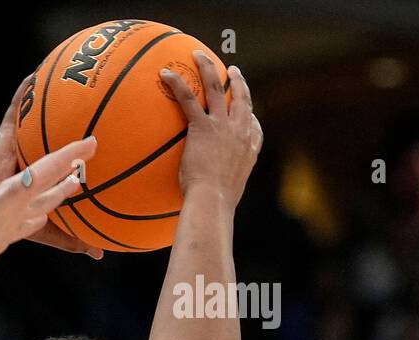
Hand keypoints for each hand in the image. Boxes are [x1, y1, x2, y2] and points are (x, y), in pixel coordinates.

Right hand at [0, 77, 103, 259]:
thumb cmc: (8, 222)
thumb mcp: (47, 230)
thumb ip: (71, 239)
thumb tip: (99, 255)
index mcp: (42, 181)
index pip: (65, 168)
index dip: (80, 160)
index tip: (102, 152)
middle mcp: (32, 160)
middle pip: (54, 139)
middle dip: (72, 126)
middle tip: (95, 113)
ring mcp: (19, 146)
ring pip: (37, 120)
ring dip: (48, 101)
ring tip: (68, 79)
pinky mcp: (7, 135)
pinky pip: (16, 109)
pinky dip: (24, 92)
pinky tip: (35, 74)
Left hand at [0, 137, 96, 299]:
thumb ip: (21, 191)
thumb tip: (41, 175)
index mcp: (17, 188)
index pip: (50, 165)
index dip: (71, 153)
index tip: (94, 140)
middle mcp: (17, 197)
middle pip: (49, 177)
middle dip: (68, 165)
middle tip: (93, 152)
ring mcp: (13, 215)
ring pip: (44, 198)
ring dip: (61, 189)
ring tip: (79, 182)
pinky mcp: (8, 232)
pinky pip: (35, 220)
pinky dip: (47, 215)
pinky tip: (51, 216)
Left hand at [162, 53, 261, 206]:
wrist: (213, 200)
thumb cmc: (217, 203)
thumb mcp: (228, 192)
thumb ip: (224, 183)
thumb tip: (211, 195)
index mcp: (249, 147)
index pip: (253, 123)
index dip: (249, 112)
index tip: (245, 105)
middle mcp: (240, 131)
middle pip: (241, 98)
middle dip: (237, 81)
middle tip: (232, 70)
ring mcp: (222, 126)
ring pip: (216, 88)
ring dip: (207, 69)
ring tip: (198, 56)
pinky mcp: (203, 127)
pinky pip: (188, 99)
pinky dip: (177, 84)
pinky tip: (165, 74)